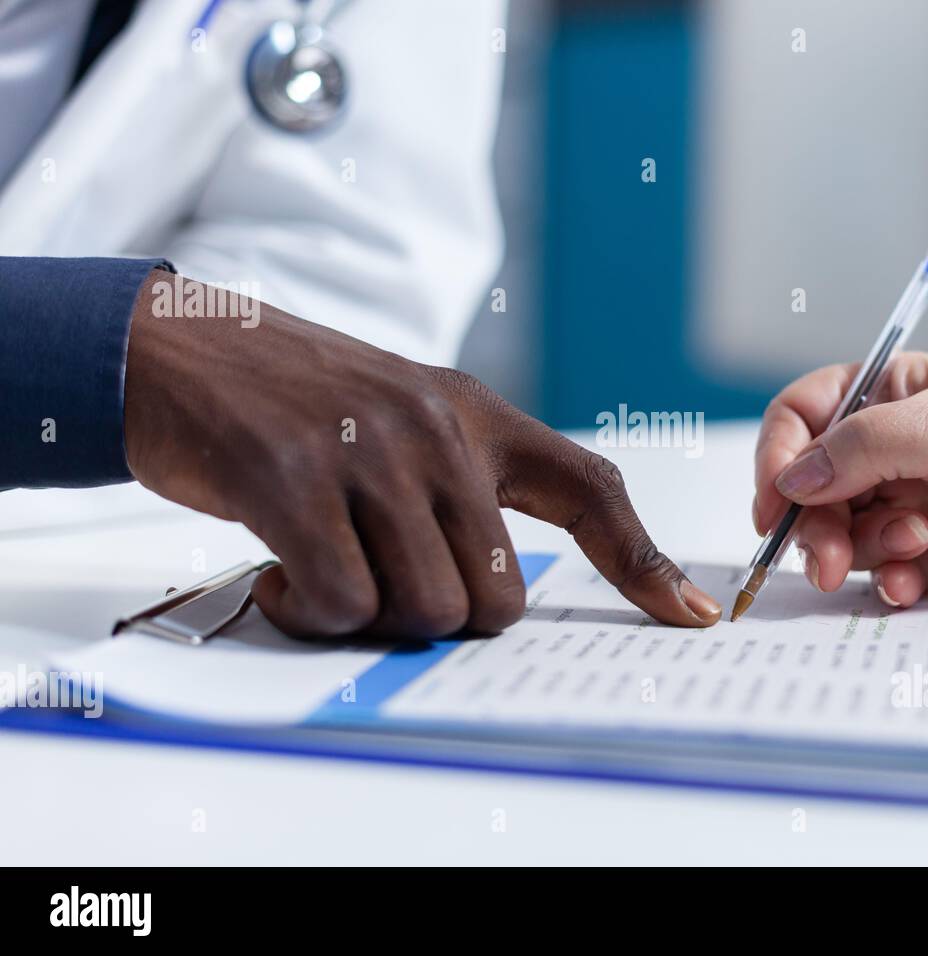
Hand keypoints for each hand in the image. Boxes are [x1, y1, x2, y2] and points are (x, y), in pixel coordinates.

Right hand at [124, 271, 720, 637]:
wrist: (180, 349)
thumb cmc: (299, 401)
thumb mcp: (403, 416)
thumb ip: (458, 491)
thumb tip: (482, 599)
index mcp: (476, 415)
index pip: (589, 488)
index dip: (644, 561)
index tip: (689, 613)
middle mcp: (438, 431)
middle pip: (497, 597)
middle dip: (443, 614)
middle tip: (379, 576)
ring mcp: (370, 452)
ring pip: (424, 608)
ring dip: (369, 614)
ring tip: (320, 559)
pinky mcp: (296, 480)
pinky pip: (341, 603)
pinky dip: (309, 611)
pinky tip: (280, 567)